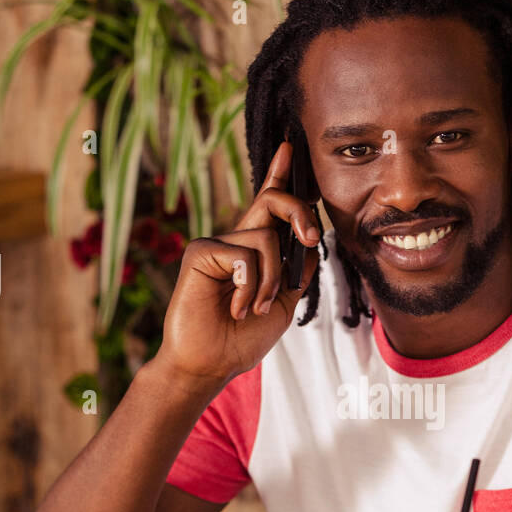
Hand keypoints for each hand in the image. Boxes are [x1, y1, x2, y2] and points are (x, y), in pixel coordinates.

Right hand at [156, 141, 321, 387]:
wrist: (211, 364)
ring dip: (272, 281)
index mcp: (254, 251)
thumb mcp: (283, 303)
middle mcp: (234, 241)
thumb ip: (295, 271)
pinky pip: (244, 256)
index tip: (289, 147)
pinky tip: (237, 309)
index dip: (278, 175)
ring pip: (266, 239)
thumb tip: (312, 243)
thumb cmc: (242, 338)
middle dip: (300, 212)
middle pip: (272, 202)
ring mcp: (216, 245)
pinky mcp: (200, 253)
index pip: (269, 206)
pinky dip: (251, 287)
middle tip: (310, 239)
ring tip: (256, 308)